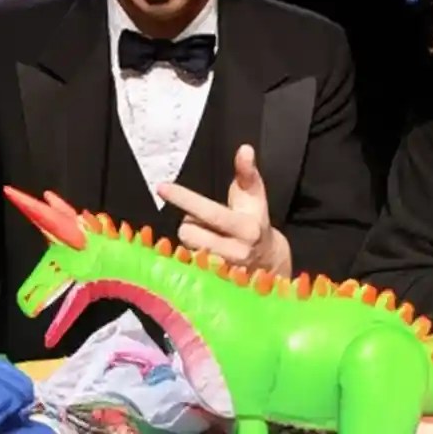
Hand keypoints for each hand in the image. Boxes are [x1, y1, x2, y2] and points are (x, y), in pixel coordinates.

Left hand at [157, 144, 292, 276]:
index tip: (162, 186)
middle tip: (206, 223)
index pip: (209, 212)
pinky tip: (204, 254)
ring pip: (186, 248)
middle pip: (188, 232)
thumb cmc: (256, 221)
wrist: (270, 262)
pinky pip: (186, 266)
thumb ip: (247, 172)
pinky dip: (190, 257)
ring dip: (192, 241)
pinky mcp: (214, 285)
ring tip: (210, 239)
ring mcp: (224, 272)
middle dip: (191, 224)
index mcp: (246, 228)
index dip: (185, 198)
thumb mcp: (255, 196)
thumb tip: (245, 149)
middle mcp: (236, 252)